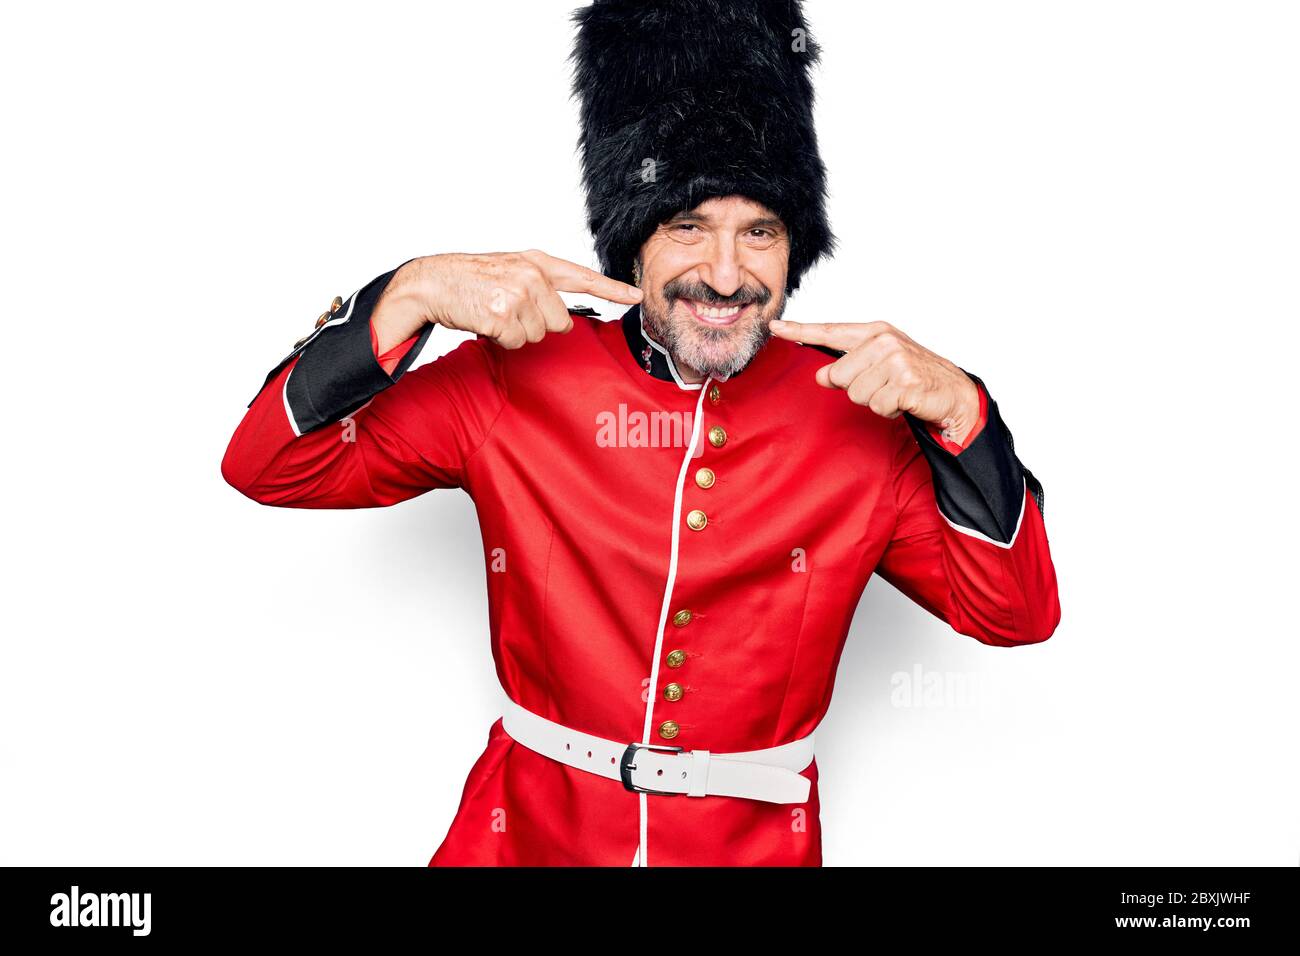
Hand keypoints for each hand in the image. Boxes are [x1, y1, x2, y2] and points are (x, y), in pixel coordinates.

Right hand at [373, 250, 642, 351]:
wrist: (431, 281)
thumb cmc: (470, 279)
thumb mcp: (510, 270)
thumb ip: (540, 287)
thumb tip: (563, 322)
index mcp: (536, 262)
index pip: (582, 277)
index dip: (611, 289)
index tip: (635, 296)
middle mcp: (532, 275)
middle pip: (559, 322)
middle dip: (536, 325)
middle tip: (507, 310)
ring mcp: (518, 294)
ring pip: (537, 335)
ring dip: (515, 332)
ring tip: (493, 312)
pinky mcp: (503, 313)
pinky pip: (515, 342)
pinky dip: (500, 338)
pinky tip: (485, 319)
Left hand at [768, 318, 980, 442]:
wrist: (953, 392)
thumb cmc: (914, 376)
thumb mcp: (878, 367)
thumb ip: (847, 369)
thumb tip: (821, 376)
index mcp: (875, 332)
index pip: (830, 332)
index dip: (800, 330)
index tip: (775, 328)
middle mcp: (884, 341)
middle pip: (838, 375)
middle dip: (857, 388)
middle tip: (884, 385)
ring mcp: (897, 360)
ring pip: (856, 394)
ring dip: (875, 401)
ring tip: (895, 392)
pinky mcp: (906, 382)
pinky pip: (877, 406)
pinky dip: (889, 410)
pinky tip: (904, 401)